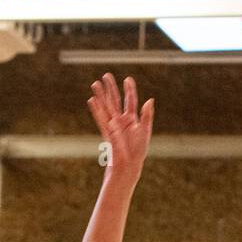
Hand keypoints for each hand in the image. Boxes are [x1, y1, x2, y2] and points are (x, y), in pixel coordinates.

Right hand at [88, 74, 153, 188]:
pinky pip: (100, 118)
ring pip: (106, 107)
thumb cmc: (137, 151)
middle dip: (111, 88)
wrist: (128, 166)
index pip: (130, 101)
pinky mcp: (106, 132)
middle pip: (115, 101)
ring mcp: (113, 125)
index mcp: (132, 120)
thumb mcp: (145, 131)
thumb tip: (150, 100)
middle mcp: (121, 121)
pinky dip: (96, 109)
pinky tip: (92, 100)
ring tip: (95, 84)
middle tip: (106, 75)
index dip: (129, 90)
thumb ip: (146, 116)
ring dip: (101, 95)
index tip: (127, 79)